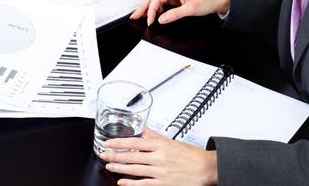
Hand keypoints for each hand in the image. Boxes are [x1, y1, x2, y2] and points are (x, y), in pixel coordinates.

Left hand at [100, 128, 217, 185]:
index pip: (135, 142)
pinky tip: (122, 183)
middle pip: (132, 156)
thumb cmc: (190, 155)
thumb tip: (143, 128)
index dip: (120, 143)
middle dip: (115, 156)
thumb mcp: (171, 141)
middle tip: (103, 155)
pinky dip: (132, 184)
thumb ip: (154, 136)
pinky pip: (144, 184)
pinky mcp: (163, 184)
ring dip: (120, 169)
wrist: (205, 168)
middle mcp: (159, 158)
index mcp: (160, 145)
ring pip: (135, 170)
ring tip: (109, 166)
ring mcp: (160, 172)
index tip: (109, 143)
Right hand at [130, 0, 229, 26]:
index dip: (150, 10)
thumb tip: (161, 20)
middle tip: (134, 16)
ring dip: (147, 7)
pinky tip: (153, 13)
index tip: (149, 21)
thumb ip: (174, 14)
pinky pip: (162, 1)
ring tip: (140, 15)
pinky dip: (155, 7)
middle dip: (142, 6)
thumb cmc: (207, 0)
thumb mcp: (191, 9)